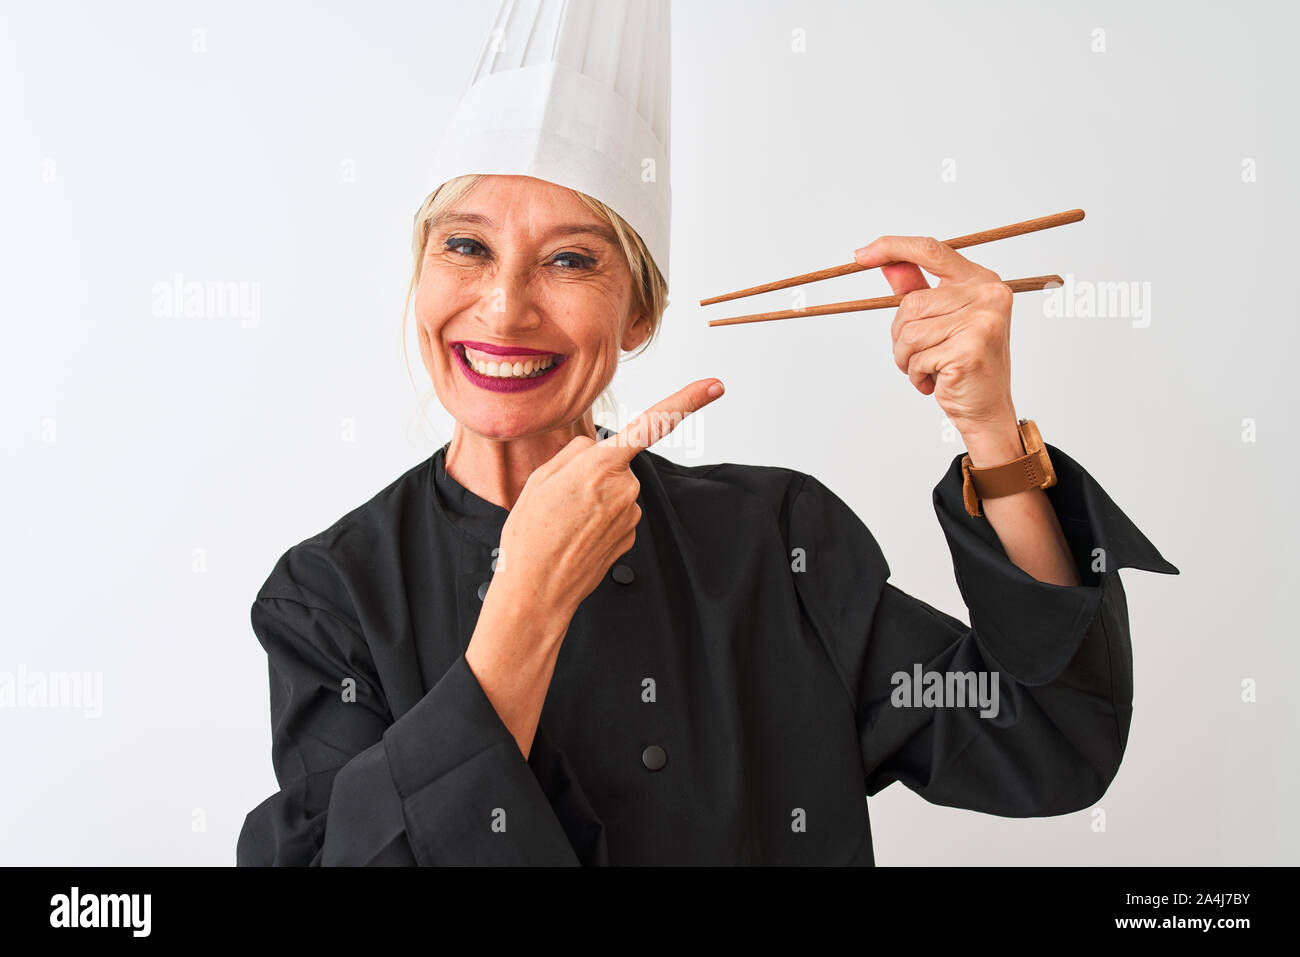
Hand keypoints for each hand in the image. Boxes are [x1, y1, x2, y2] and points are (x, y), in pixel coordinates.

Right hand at [492, 378, 724, 620]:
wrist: (537, 591)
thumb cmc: (531, 536)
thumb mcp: (539, 479)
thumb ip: (574, 453)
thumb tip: (596, 449)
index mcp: (600, 465)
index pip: (651, 424)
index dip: (687, 401)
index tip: (714, 386)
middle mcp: (624, 488)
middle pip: (613, 463)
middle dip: (589, 474)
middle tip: (559, 501)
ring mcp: (630, 515)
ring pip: (613, 490)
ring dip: (590, 500)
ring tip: (562, 522)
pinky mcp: (630, 537)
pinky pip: (614, 514)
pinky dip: (596, 521)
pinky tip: (575, 537)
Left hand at [853, 235, 1018, 440]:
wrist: (986, 410)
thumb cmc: (962, 365)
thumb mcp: (939, 322)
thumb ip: (916, 290)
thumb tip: (887, 263)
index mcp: (982, 280)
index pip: (931, 250)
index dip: (892, 247)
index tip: (860, 254)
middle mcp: (988, 294)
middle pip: (911, 303)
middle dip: (902, 335)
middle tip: (920, 355)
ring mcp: (983, 321)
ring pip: (910, 332)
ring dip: (908, 359)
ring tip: (930, 369)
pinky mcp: (971, 349)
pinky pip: (917, 358)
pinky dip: (917, 376)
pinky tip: (936, 382)